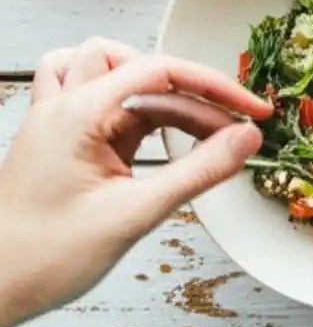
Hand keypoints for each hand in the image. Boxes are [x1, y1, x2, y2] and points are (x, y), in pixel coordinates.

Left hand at [0, 38, 271, 326]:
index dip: (216, 87)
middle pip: (141, 69)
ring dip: (151, 86)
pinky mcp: (58, 140)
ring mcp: (55, 121)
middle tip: (229, 134)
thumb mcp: (134, 214)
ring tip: (187, 122)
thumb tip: (246, 140)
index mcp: (76, 114)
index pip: (160, 72)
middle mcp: (61, 106)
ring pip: (108, 70)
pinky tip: (146, 128)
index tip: (254, 112)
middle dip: (192, 95)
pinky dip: (125, 101)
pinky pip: (90, 95)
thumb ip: (197, 172)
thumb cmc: (44, 256)